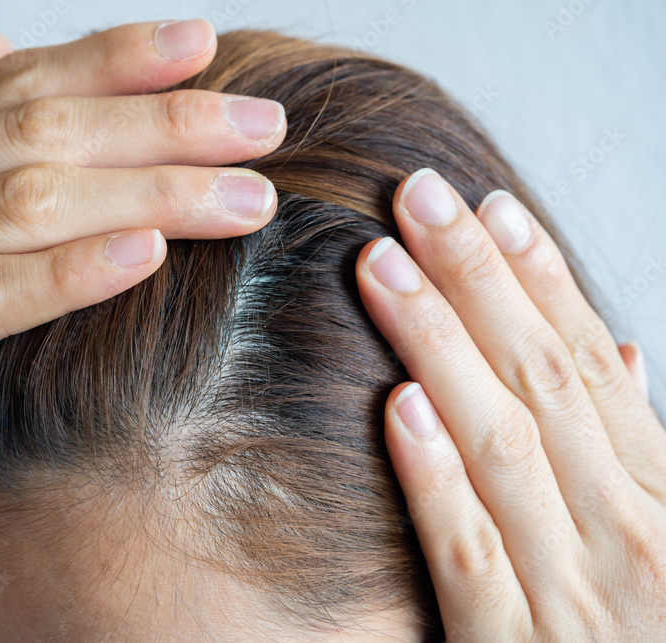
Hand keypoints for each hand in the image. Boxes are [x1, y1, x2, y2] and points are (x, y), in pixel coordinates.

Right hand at [0, 19, 284, 580]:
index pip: (11, 83)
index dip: (112, 59)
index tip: (203, 45)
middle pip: (35, 131)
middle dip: (161, 124)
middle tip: (258, 125)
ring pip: (23, 204)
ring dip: (147, 195)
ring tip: (242, 196)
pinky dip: (71, 271)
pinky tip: (145, 255)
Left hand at [356, 168, 664, 639]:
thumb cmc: (634, 627)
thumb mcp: (657, 533)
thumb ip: (633, 450)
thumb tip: (626, 352)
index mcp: (658, 495)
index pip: (590, 363)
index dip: (541, 277)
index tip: (490, 204)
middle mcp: (626, 530)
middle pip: (541, 378)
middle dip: (478, 278)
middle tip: (417, 196)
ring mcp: (571, 591)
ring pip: (502, 443)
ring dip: (440, 344)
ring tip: (383, 266)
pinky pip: (469, 551)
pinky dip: (436, 475)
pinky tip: (398, 406)